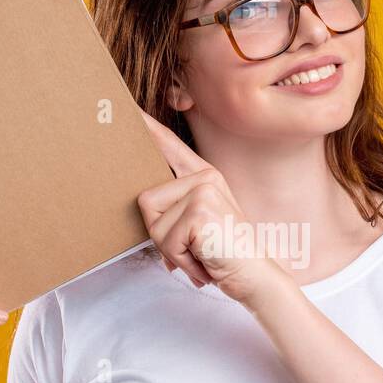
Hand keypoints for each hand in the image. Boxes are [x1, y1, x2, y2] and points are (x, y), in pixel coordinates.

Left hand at [136, 108, 290, 306]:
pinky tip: (205, 258)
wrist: (256, 276)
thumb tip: (147, 206)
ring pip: (154, 224)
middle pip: (147, 200)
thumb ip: (176, 210)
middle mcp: (204, 177)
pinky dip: (181, 259)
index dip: (147, 126)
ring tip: (200, 253)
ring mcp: (203, 190)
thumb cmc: (226, 255)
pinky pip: (166, 240)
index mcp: (204, 175)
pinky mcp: (199, 210)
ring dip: (172, 250)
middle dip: (162, 235)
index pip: (169, 145)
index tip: (126, 105)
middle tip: (194, 247)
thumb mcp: (199, 226)